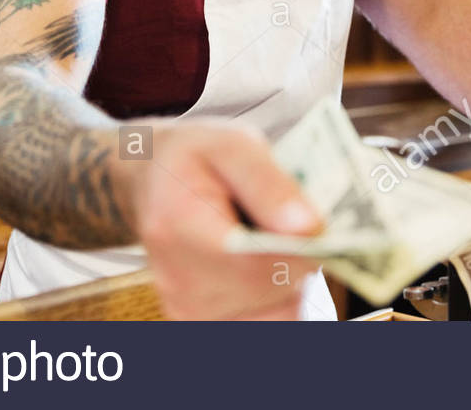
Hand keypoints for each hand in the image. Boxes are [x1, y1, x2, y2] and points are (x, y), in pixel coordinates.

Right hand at [115, 119, 324, 319]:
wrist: (152, 179)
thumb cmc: (196, 157)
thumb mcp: (231, 144)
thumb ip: (268, 182)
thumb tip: (310, 227)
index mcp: (179, 226)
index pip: (256, 263)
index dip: (300, 249)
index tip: (318, 223)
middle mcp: (178, 280)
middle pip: (272, 293)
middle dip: (301, 262)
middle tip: (297, 224)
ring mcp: (187, 310)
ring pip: (277, 316)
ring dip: (292, 283)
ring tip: (277, 244)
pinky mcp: (199, 325)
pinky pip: (265, 324)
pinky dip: (278, 298)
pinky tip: (266, 266)